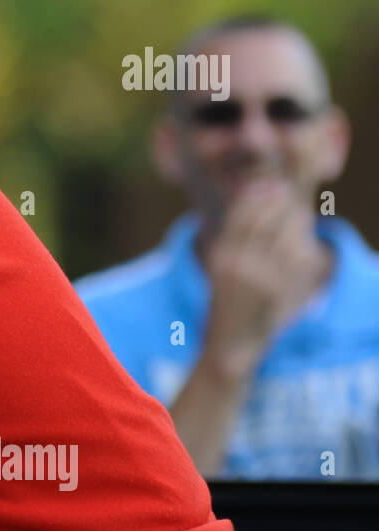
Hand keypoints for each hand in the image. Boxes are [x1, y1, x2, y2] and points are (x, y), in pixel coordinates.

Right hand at [203, 181, 325, 379]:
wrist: (228, 345)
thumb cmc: (230, 307)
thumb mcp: (224, 274)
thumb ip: (236, 247)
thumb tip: (253, 220)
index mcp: (221, 256)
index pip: (240, 216)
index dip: (255, 198)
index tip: (269, 185)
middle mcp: (235, 263)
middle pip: (263, 222)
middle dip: (278, 204)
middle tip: (288, 191)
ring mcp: (255, 277)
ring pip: (282, 238)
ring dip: (293, 222)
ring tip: (301, 213)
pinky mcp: (275, 292)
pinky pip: (295, 261)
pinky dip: (304, 247)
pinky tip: (308, 241)